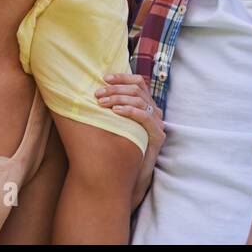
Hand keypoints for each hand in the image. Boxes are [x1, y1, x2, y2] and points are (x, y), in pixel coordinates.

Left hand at [96, 73, 164, 206]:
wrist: (131, 174)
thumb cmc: (120, 147)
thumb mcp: (116, 122)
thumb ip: (112, 106)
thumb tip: (94, 90)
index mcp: (146, 104)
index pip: (138, 82)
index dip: (122, 77)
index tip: (104, 78)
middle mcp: (154, 111)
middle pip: (137, 89)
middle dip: (115, 89)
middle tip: (97, 94)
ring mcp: (157, 123)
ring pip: (139, 100)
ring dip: (118, 98)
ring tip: (102, 102)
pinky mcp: (158, 135)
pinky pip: (144, 117)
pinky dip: (129, 111)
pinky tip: (115, 111)